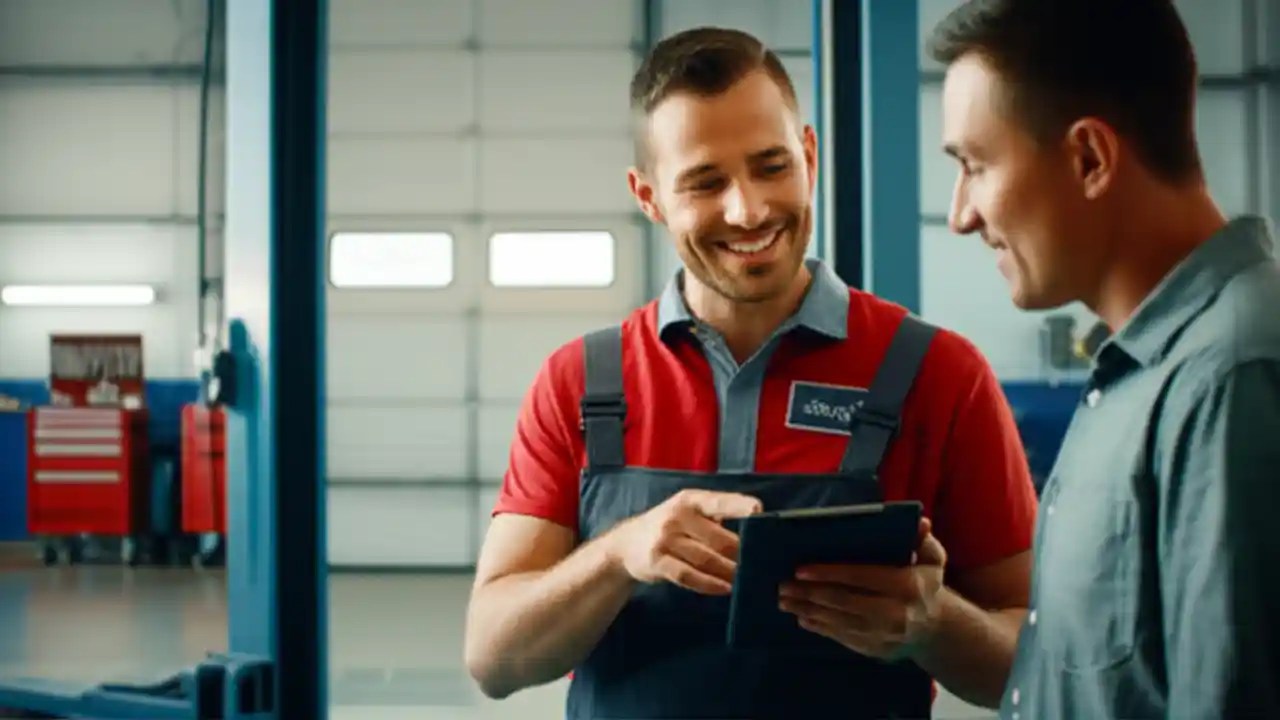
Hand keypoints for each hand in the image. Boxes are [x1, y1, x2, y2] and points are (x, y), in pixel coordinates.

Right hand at [608, 489, 761, 595]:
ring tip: (747, 580)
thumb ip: (717, 516)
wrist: (625, 544)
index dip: (740, 505)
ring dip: (730, 573)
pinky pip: (689, 576)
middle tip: (761, 565)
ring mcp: (665, 539)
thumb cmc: (670, 526)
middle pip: (719, 539)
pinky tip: (725, 588)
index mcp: (690, 500)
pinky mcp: (657, 562)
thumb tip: (756, 531)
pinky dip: (710, 584)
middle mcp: (677, 516)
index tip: (759, 511)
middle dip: (742, 554)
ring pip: (707, 560)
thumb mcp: (689, 511)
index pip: (719, 501)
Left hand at [778, 517, 946, 659]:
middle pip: (843, 601)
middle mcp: (895, 614)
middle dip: (810, 593)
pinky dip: (820, 627)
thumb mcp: (932, 558)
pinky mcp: (874, 650)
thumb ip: (922, 539)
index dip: (829, 573)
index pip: (861, 576)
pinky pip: (842, 638)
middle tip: (783, 585)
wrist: (935, 630)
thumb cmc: (925, 584)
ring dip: (808, 610)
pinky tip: (802, 617)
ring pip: (838, 622)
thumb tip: (919, 520)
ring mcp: (884, 636)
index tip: (801, 569)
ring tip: (784, 600)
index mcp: (907, 586)